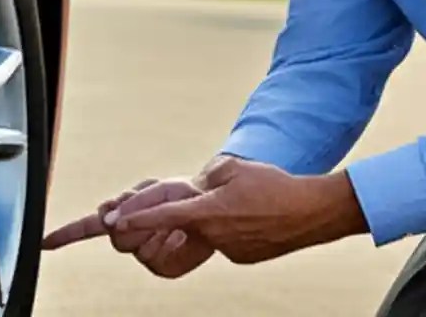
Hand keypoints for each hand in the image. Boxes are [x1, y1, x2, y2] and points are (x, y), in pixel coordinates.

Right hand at [42, 178, 214, 278]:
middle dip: (134, 224)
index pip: (88, 226)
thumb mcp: (158, 189)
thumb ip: (130, 202)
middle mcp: (130, 236)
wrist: (216, 211)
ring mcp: (146, 254)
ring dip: (157, 232)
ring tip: (176, 222)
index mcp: (123, 215)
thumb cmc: (186, 196)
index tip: (46, 242)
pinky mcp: (164, 267)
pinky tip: (182, 237)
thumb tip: (106, 218)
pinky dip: (172, 248)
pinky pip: (158, 263)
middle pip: (115, 239)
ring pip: (137, 251)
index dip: (67, 234)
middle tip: (155, 214)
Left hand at [112, 156, 367, 264]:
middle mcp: (213, 235)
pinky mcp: (241, 257)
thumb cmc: (273, 185)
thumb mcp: (234, 168)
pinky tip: (254, 217)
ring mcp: (227, 249)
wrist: (311, 213)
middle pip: (186, 223)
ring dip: (215, 217)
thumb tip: (195, 187)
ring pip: (207, 231)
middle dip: (188, 213)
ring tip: (247, 204)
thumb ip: (205, 176)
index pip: (163, 214)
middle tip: (218, 201)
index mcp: (207, 211)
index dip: (136, 217)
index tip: (114, 221)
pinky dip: (231, 228)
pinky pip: (224, 240)